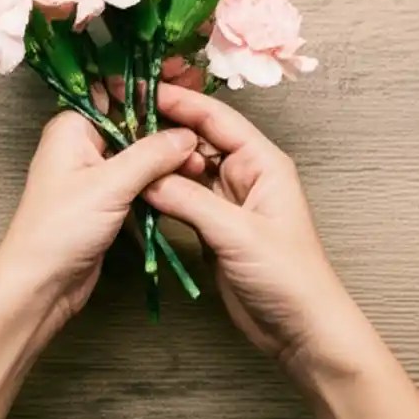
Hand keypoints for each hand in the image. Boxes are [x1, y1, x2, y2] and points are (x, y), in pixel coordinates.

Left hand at [0, 111, 197, 334]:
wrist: (41, 285)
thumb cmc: (61, 228)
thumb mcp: (109, 185)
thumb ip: (150, 155)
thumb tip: (187, 134)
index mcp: (72, 127)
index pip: (115, 93)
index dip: (150, 90)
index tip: (187, 86)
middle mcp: (81, 144)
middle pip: (132, 124)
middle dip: (167, 129)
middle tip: (202, 137)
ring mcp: (94, 174)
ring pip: (138, 154)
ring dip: (167, 157)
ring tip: (200, 161)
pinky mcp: (106, 201)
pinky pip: (138, 181)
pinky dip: (160, 180)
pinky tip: (186, 178)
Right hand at [144, 85, 357, 374]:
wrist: (301, 329)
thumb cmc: (287, 277)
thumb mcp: (238, 233)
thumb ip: (190, 202)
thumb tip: (146, 177)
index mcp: (262, 162)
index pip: (215, 118)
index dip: (177, 101)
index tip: (137, 89)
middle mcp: (245, 174)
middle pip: (196, 139)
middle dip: (160, 129)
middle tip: (117, 120)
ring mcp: (228, 201)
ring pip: (185, 170)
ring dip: (157, 163)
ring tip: (118, 150)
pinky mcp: (215, 227)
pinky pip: (181, 199)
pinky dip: (159, 193)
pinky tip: (135, 189)